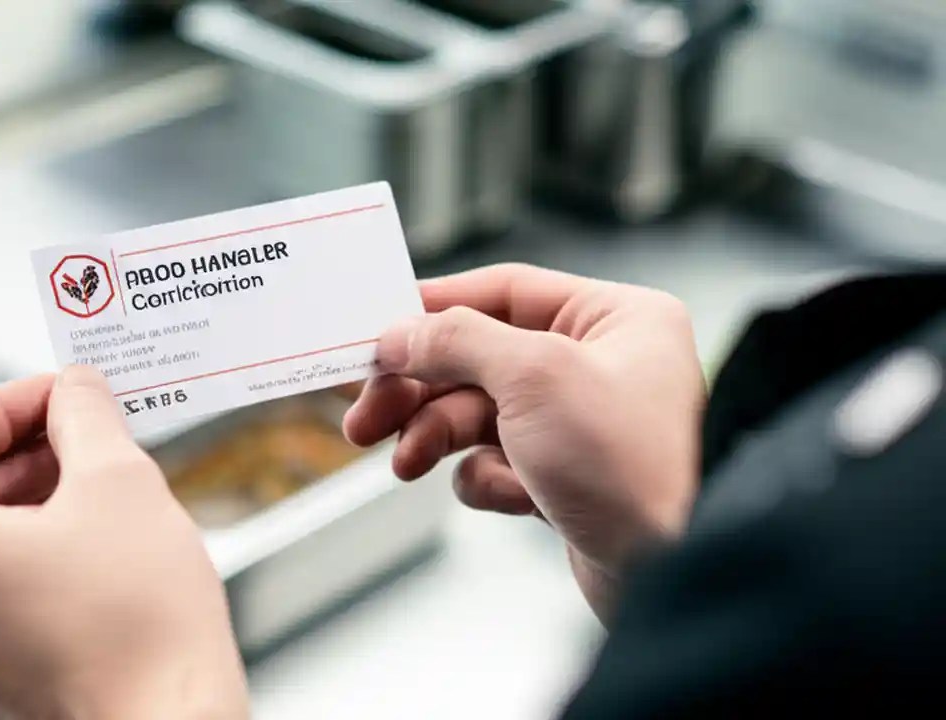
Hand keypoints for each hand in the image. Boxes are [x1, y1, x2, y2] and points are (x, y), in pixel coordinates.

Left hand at [0, 367, 247, 719]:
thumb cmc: (142, 622)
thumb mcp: (118, 481)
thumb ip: (83, 414)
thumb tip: (74, 388)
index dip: (9, 403)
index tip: (60, 393)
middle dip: (24, 454)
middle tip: (87, 432)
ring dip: (28, 504)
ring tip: (97, 489)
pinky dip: (28, 558)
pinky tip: (90, 547)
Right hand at [344, 265, 705, 621]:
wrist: (674, 572)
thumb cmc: (631, 465)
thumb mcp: (534, 378)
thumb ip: (457, 341)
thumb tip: (401, 332)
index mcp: (615, 318)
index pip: (505, 291)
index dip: (434, 308)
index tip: (376, 329)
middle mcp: (601, 363)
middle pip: (480, 356)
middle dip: (420, 387)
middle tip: (366, 414)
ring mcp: (581, 424)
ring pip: (479, 412)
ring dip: (435, 434)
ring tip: (406, 461)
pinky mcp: (566, 478)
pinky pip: (498, 462)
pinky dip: (484, 478)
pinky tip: (502, 494)